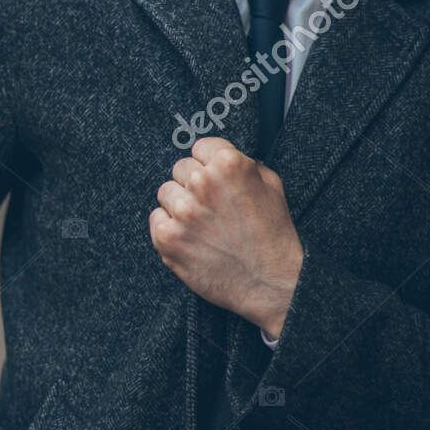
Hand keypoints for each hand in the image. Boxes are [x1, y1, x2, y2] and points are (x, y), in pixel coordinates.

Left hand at [149, 138, 303, 339]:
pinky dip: (169, 227)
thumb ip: (244, 164)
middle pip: (181, 168)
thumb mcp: (271, 185)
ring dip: (180, 204)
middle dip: (194, 184)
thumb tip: (220, 157)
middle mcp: (202, 183)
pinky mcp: (167, 238)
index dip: (209, 164)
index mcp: (228, 164)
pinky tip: (191, 238)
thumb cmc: (274, 234)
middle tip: (212, 206)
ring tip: (202, 224)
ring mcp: (182, 211)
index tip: (216, 180)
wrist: (271, 282)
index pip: (200, 147)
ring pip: (166, 192)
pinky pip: (156, 219)